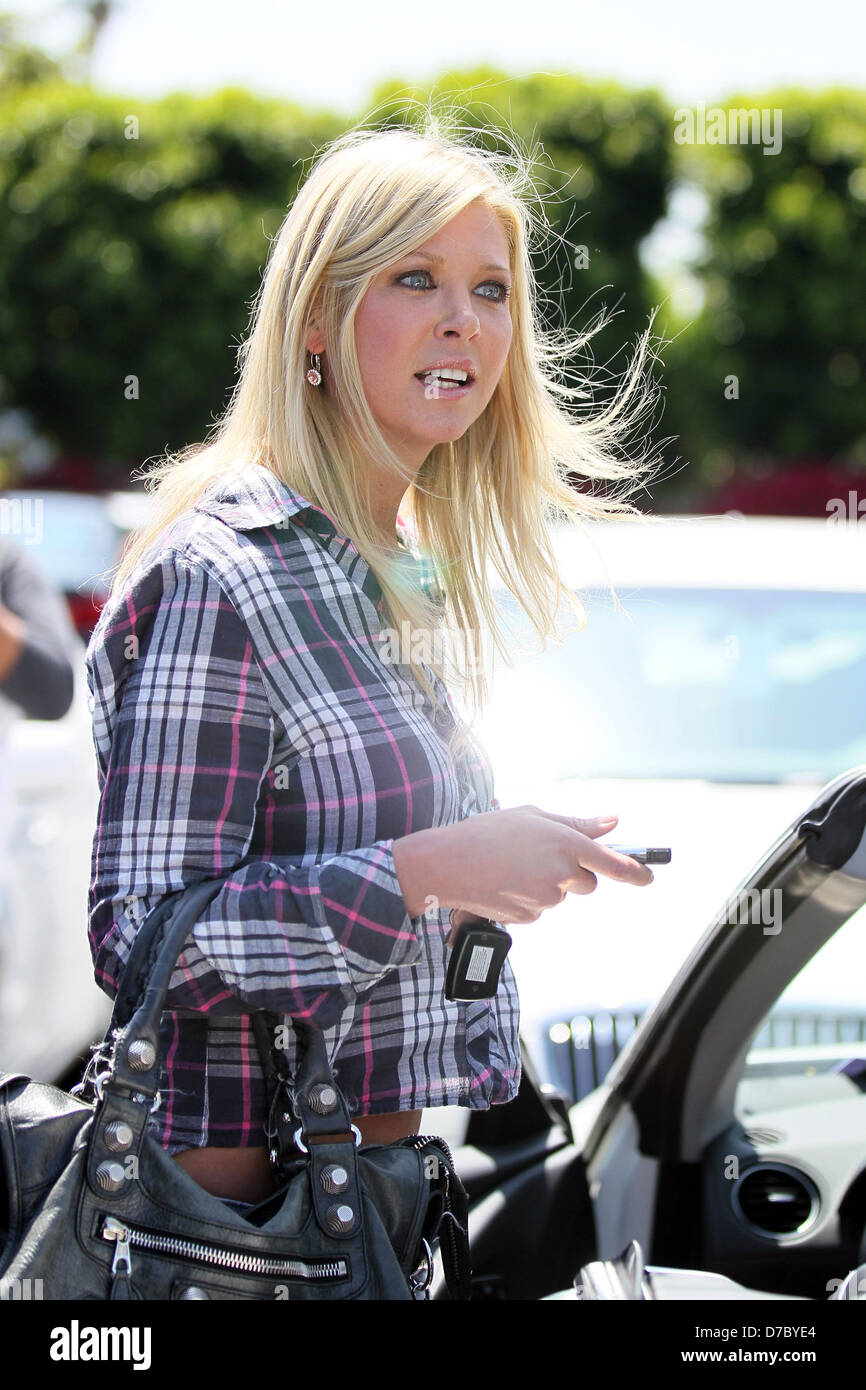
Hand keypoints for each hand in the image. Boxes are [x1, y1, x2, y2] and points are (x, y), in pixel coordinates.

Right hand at [393, 808, 653, 925]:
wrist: (447, 864)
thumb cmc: (487, 832)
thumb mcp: (532, 816)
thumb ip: (576, 823)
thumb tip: (612, 822)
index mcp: (565, 843)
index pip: (613, 863)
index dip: (636, 872)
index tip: (648, 877)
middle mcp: (560, 873)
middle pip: (588, 883)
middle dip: (575, 874)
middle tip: (542, 857)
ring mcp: (545, 898)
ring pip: (560, 895)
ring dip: (546, 884)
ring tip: (512, 866)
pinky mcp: (529, 916)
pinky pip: (539, 909)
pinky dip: (527, 898)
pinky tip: (505, 883)